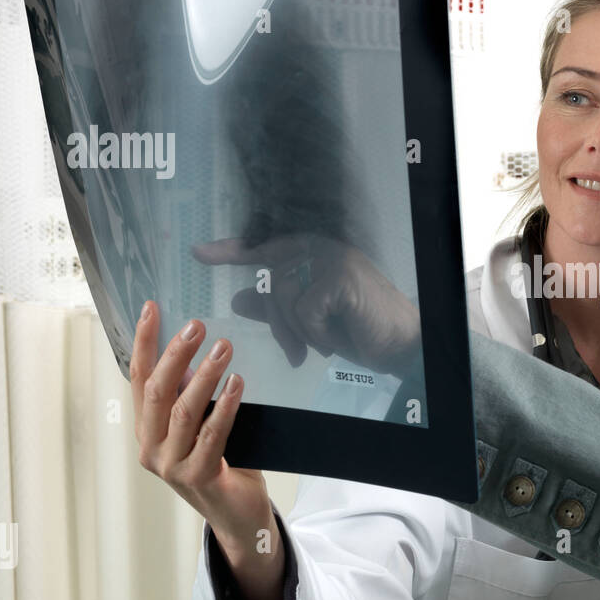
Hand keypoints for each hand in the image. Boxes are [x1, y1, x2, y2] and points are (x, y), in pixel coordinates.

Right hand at [131, 300, 274, 572]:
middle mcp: (151, 447)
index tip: (151, 308)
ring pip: (183, 411)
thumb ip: (193, 397)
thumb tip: (201, 349)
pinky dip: (226, 407)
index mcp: (147, 430)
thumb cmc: (222, 464)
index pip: (138, 378)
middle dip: (175, 354)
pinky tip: (238, 384)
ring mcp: (171, 465)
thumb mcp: (201, 426)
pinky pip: (212, 435)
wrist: (238, 516)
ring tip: (224, 347)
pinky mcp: (198, 478)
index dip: (144, 343)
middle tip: (197, 325)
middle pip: (157, 391)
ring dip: (204, 376)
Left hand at [192, 233, 420, 376]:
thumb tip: (240, 299)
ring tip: (321, 344)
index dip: (233, 250)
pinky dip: (316, 332)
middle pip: (272, 281)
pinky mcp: (341, 276)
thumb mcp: (310, 322)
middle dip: (280, 323)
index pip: (266, 248)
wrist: (400, 345)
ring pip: (284, 296)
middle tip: (296, 351)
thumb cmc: (360, 330)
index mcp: (313, 254)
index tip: (199, 252)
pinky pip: (305, 309)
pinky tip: (334, 339)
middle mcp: (322, 249)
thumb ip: (275, 309)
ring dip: (299, 330)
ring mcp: (332, 258)